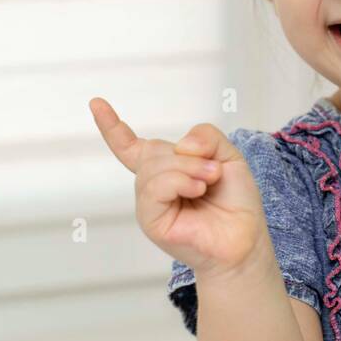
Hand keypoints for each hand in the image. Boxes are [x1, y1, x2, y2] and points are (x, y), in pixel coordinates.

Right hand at [88, 97, 269, 279]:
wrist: (245, 238)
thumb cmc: (235, 200)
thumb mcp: (227, 155)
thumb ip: (206, 136)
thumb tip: (178, 145)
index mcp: (165, 168)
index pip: (130, 146)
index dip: (112, 126)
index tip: (96, 103)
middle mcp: (152, 186)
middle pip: (153, 150)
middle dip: (189, 155)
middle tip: (214, 172)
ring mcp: (148, 204)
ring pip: (154, 167)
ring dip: (189, 168)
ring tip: (209, 181)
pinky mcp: (150, 221)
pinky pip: (155, 187)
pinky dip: (180, 181)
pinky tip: (197, 189)